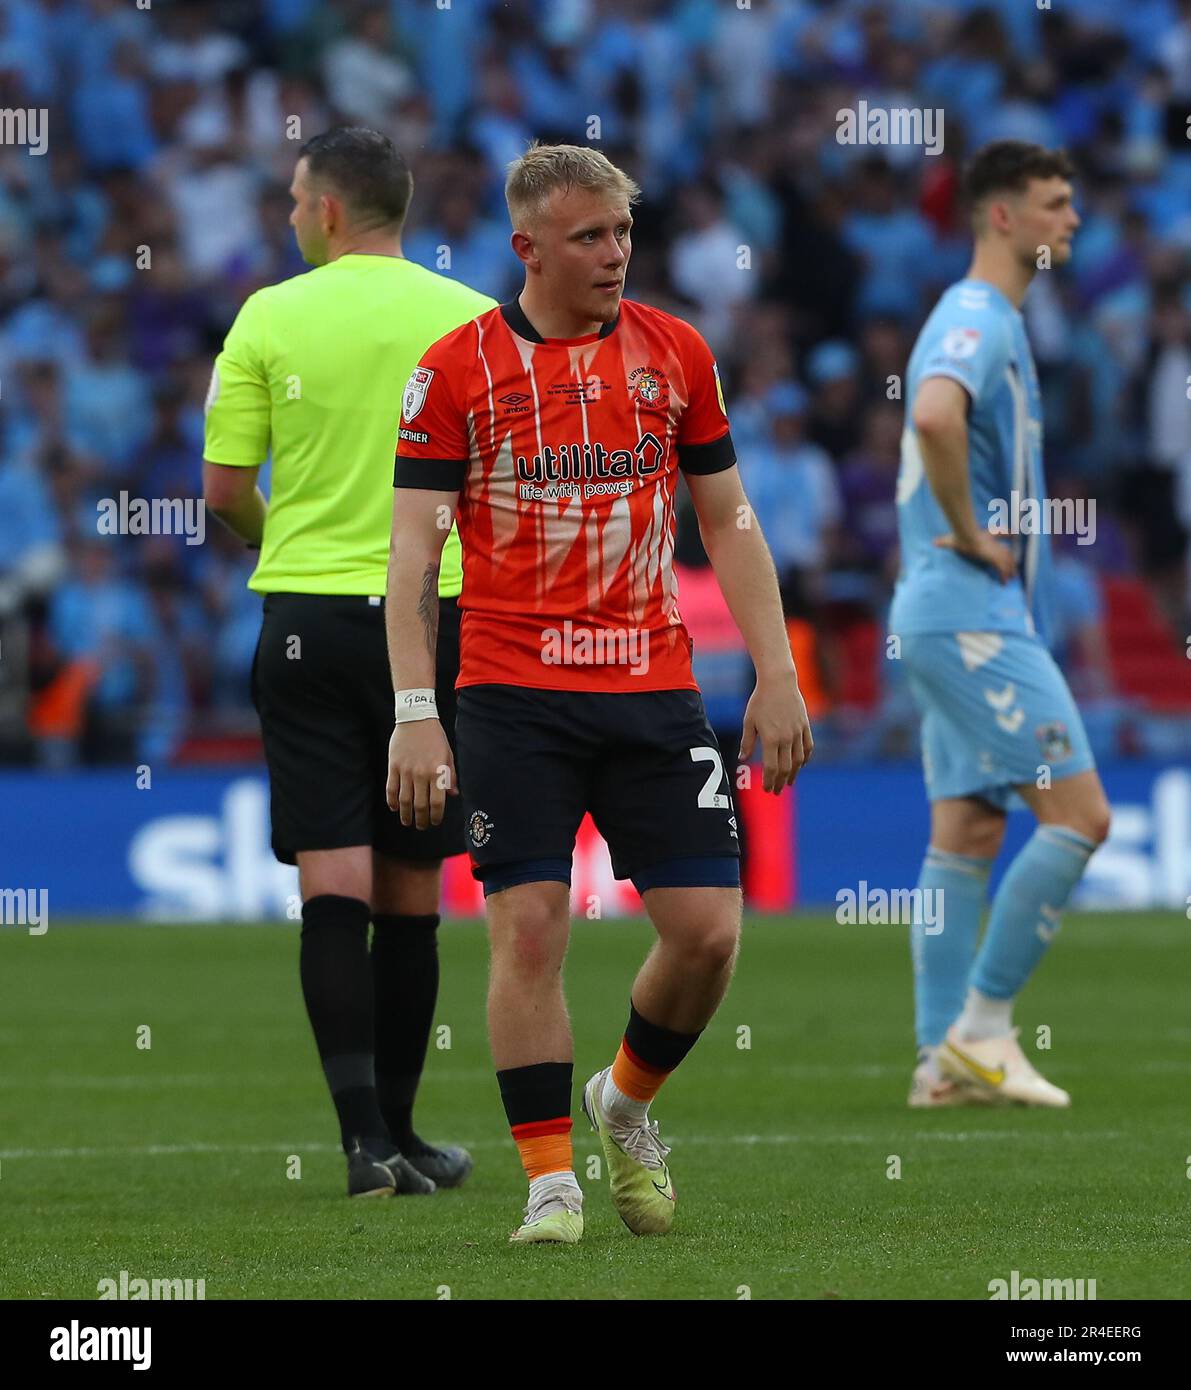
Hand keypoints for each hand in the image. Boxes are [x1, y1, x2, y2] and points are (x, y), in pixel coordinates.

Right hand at [386, 720, 457, 828]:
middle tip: (422, 826)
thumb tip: (453, 795)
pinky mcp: (393, 766)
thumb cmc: (435, 737)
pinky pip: (391, 789)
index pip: (437, 802)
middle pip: (420, 805)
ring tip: (408, 822)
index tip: (435, 822)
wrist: (416, 718)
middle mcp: (421, 774)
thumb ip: (451, 776)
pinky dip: (392, 801)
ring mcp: (405, 771)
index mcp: (437, 772)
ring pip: (404, 801)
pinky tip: (395, 808)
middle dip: (422, 820)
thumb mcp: (448, 754)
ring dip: (406, 815)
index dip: (436, 816)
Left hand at [739, 672, 812, 792]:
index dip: (770, 781)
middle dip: (780, 782)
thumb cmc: (760, 700)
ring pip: (799, 760)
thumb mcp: (749, 721)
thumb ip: (747, 742)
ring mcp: (798, 732)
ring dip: (793, 774)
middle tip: (776, 791)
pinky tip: (801, 764)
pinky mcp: (805, 725)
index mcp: (771, 739)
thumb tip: (742, 759)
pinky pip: (808, 746)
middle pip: (785, 768)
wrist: (779, 681)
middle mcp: (786, 738)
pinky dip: (805, 758)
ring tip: (788, 781)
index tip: (767, 789)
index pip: (771, 768)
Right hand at [933, 529, 1015, 582]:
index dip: (1001, 547)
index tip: (1005, 554)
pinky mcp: (993, 558)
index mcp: (986, 538)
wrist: (965, 535)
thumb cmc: (959, 536)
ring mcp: (994, 551)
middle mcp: (993, 545)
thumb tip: (933, 542)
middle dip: (1010, 562)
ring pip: (1007, 562)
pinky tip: (1004, 583)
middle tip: (1012, 571)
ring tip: (1010, 579)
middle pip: (1006, 553)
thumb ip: (943, 541)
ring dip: (1009, 571)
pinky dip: (1004, 576)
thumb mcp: (950, 539)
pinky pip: (1002, 569)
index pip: (998, 540)